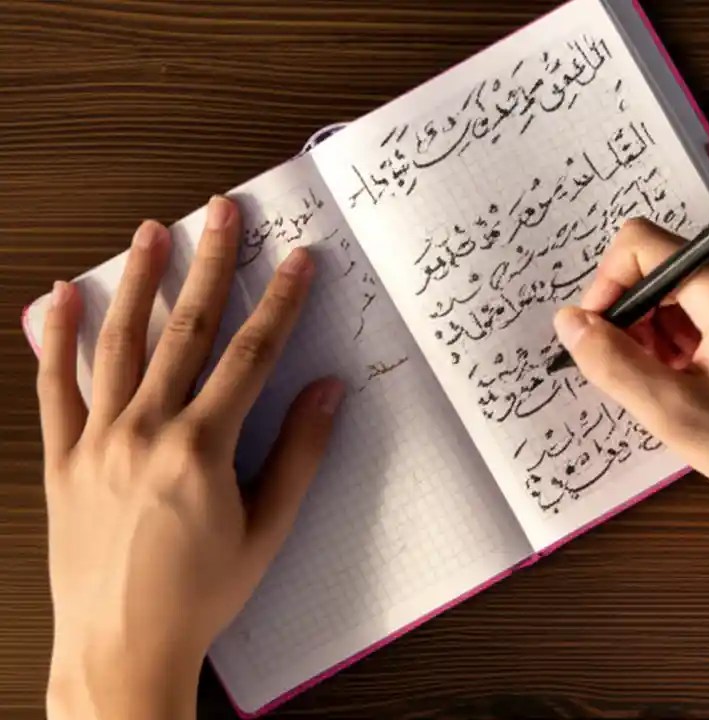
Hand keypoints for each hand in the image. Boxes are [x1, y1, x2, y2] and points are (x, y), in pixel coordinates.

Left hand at [38, 197, 343, 719]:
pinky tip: (60, 297)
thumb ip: (298, 456)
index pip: (250, 355)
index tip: (296, 259)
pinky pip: (53, 386)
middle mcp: (144, 432)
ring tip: (151, 231)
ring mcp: (96, 441)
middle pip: (185, 330)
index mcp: (201, 449)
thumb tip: (327, 393)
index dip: (279, 301)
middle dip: (210, 264)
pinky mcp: (61, 458)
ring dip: (136, 280)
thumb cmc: (200, 596)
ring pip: (118, 342)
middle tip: (221, 211)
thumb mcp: (267, 530)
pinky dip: (55, 338)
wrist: (120, 646)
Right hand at [553, 219, 708, 499]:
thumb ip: (613, 363)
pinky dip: (689, 328)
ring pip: (682, 281)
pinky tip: (697, 373)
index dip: (607, 287)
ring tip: (674, 379)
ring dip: (661, 325)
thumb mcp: (674, 413)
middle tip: (643, 371)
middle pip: (660, 263)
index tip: (600, 337)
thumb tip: (569, 323)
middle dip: (636, 314)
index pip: (640, 245)